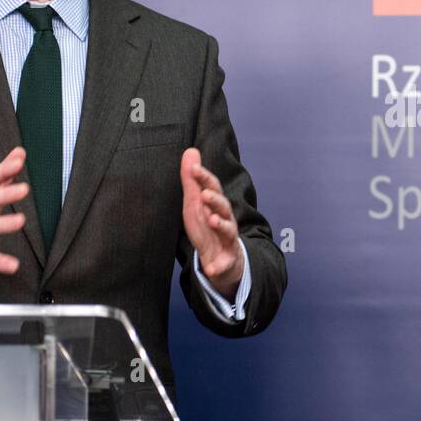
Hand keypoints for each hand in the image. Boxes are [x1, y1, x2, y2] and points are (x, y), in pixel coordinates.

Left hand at [181, 147, 242, 299]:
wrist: (222, 260)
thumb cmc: (208, 227)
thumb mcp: (196, 204)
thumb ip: (192, 180)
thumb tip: (191, 151)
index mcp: (215, 206)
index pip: (212, 188)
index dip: (204, 178)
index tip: (194, 169)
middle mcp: (224, 220)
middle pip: (224, 207)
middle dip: (216, 200)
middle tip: (205, 195)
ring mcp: (227, 240)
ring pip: (229, 231)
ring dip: (221, 225)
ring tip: (212, 221)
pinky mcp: (227, 260)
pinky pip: (223, 264)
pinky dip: (218, 267)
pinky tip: (212, 268)